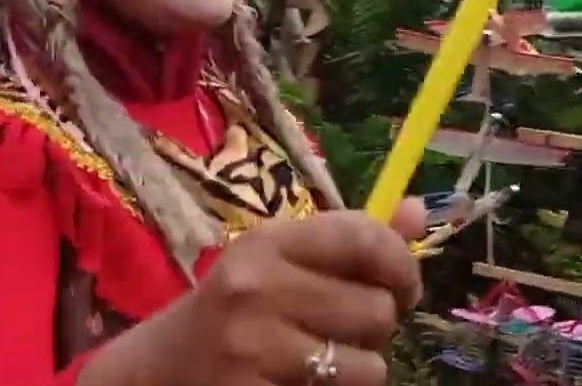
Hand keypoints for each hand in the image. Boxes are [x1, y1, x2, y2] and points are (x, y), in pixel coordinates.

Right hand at [88, 199, 424, 385]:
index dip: (401, 264)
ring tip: (317, 361)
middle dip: (374, 326)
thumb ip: (348, 242)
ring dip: (357, 370)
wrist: (162, 369)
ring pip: (370, 365)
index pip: (362, 236)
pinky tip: (296, 385)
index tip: (401, 286)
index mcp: (264, 243)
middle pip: (376, 307)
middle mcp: (256, 288)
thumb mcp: (279, 264)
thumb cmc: (233, 310)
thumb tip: (420, 213)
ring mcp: (254, 347)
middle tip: (339, 330)